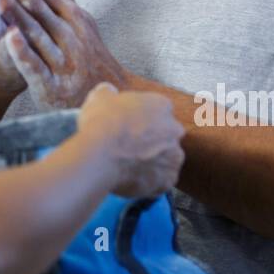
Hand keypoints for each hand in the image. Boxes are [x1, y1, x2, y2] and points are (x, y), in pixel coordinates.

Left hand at [0, 0, 130, 109]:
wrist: (113, 97)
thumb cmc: (87, 53)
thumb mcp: (76, 15)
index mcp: (72, 15)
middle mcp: (69, 33)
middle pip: (36, 6)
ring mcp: (63, 60)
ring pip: (36, 33)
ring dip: (16, 13)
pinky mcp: (55, 86)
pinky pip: (38, 67)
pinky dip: (23, 52)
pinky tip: (9, 38)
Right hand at [78, 82, 184, 197]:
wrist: (100, 154)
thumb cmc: (102, 123)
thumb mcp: (100, 97)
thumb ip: (109, 93)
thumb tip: (108, 92)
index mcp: (162, 105)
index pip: (158, 110)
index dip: (142, 119)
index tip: (129, 126)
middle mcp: (174, 130)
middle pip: (166, 135)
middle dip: (152, 140)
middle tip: (130, 146)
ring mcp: (173, 157)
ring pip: (166, 159)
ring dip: (154, 161)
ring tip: (131, 165)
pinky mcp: (167, 180)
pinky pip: (161, 181)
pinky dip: (150, 181)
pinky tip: (134, 179)